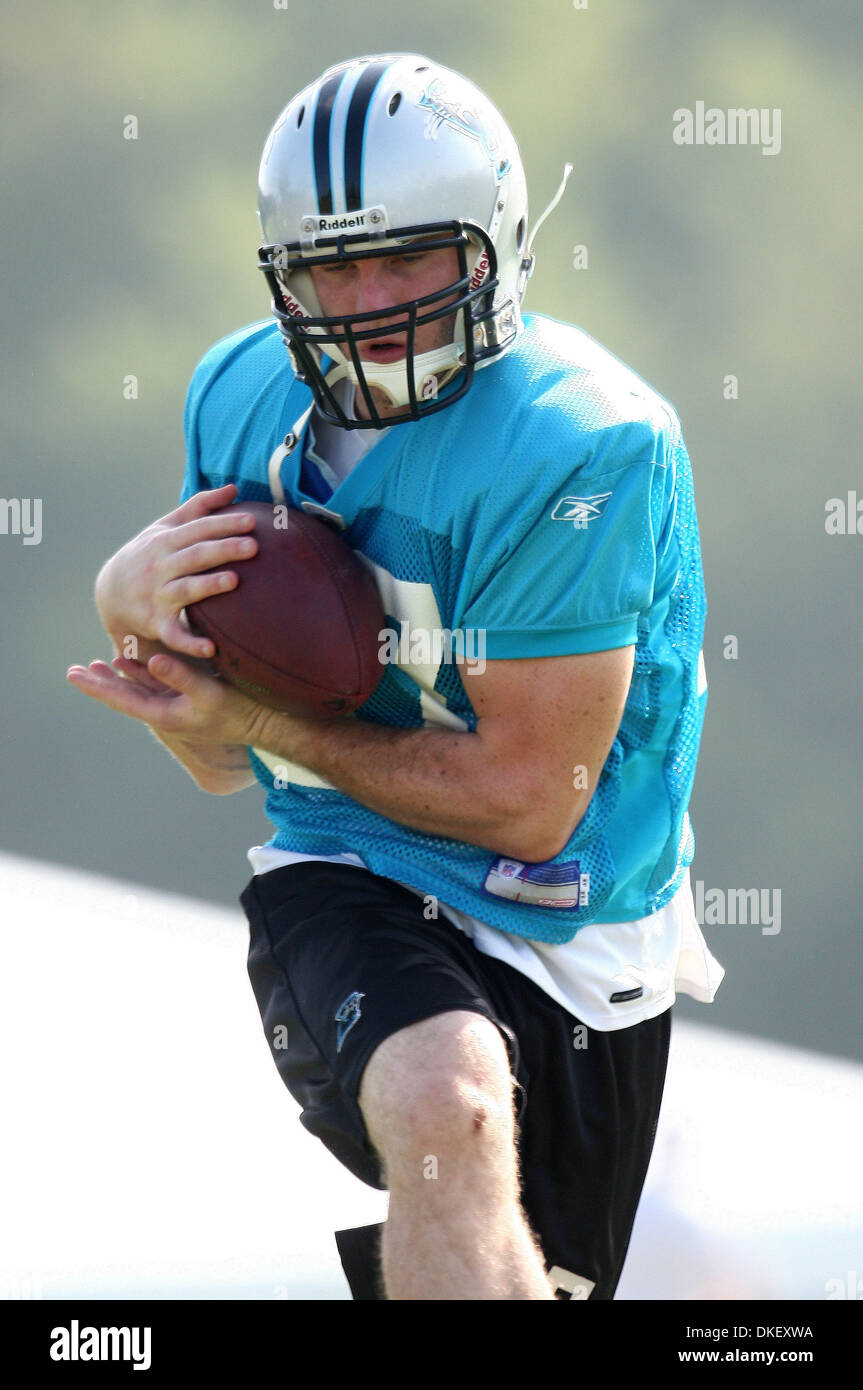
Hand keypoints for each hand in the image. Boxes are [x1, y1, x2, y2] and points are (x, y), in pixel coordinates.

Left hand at [66, 651, 269, 746]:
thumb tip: (152, 661)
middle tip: (73, 671)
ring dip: (116, 676)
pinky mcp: (186, 696)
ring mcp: (175, 704)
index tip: (73, 675)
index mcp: (164, 714)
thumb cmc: (239, 710)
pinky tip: (128, 662)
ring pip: (136, 688)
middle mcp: (165, 710)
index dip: (96, 687)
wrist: (263, 722)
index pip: (122, 699)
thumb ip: (181, 677)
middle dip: (99, 682)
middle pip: (124, 695)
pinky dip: (138, 672)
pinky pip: (154, 682)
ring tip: (95, 665)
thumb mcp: (210, 692)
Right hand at [94, 484, 258, 658]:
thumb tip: (232, 488)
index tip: (251, 522)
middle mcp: (159, 567)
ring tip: (233, 581)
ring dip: (207, 585)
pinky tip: (211, 648)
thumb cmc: (149, 556)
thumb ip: (199, 508)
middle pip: (194, 556)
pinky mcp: (155, 623)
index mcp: (165, 541)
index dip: (223, 525)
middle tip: (252, 546)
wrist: (110, 594)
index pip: (198, 530)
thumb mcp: (165, 528)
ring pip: (185, 590)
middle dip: (222, 550)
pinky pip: (174, 634)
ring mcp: (156, 595)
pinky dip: (190, 642)